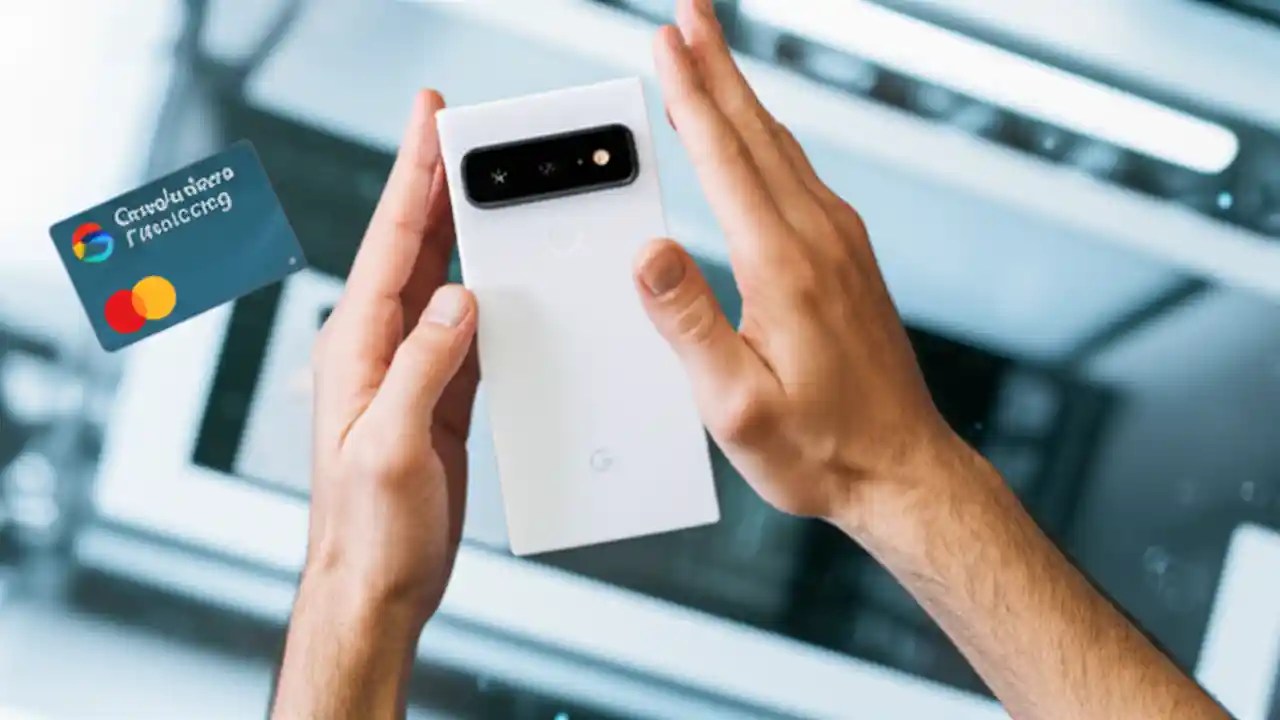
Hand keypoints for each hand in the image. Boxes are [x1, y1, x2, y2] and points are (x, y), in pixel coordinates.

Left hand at [306, 90, 477, 625]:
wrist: (375, 584)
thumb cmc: (368, 528)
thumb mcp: (393, 444)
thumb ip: (424, 366)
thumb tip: (460, 301)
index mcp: (356, 348)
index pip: (390, 245)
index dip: (414, 178)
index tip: (430, 125)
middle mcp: (375, 348)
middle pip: (411, 247)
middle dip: (431, 182)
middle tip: (451, 127)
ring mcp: (406, 369)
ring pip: (438, 280)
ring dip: (458, 229)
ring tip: (478, 180)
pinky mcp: (434, 393)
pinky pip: (463, 326)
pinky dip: (485, 291)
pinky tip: (499, 271)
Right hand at [634, 0, 954, 523]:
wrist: (900, 469)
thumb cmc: (821, 446)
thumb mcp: (737, 404)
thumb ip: (689, 324)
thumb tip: (649, 255)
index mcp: (784, 266)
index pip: (725, 159)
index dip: (690, 96)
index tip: (666, 43)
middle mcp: (819, 240)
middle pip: (757, 132)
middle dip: (716, 66)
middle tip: (690, 12)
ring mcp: (842, 244)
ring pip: (781, 146)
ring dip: (742, 94)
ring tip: (712, 56)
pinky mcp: (849, 258)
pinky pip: (800, 174)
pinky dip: (765, 137)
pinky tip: (756, 135)